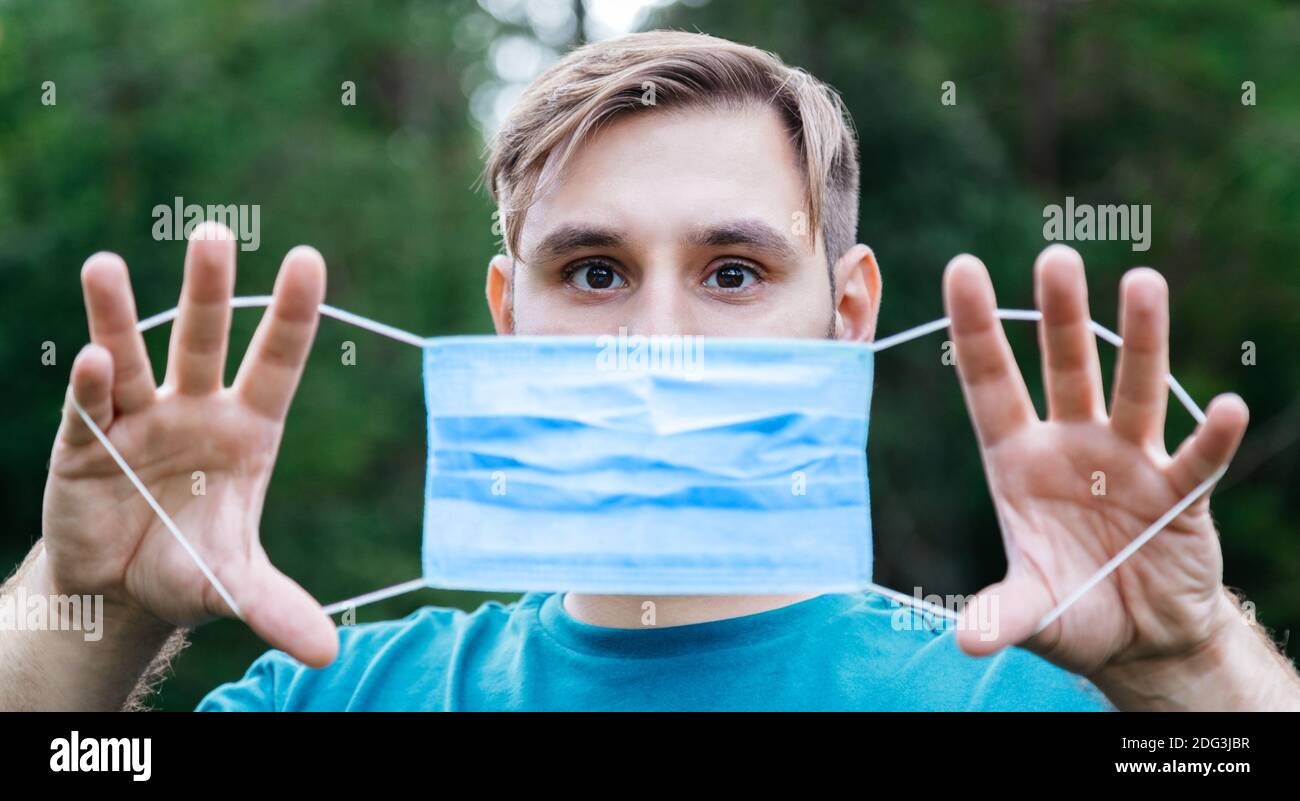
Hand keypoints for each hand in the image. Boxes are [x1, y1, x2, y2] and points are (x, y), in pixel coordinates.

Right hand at [41, 222, 337, 666]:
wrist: (121, 591)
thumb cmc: (190, 567)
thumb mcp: (234, 585)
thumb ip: (275, 607)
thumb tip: (327, 653)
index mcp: (247, 430)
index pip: (276, 362)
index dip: (292, 314)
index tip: (309, 258)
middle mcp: (194, 411)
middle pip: (203, 340)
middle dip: (208, 291)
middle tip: (214, 235)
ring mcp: (137, 420)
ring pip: (132, 357)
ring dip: (118, 314)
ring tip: (105, 264)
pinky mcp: (86, 444)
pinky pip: (88, 409)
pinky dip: (88, 387)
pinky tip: (90, 360)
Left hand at [943, 244, 1246, 677]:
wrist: (1138, 638)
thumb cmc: (1073, 610)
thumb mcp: (1032, 613)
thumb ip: (1001, 615)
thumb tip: (966, 640)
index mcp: (1018, 461)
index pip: (990, 382)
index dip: (976, 328)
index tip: (962, 266)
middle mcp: (1071, 446)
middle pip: (1065, 368)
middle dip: (1061, 316)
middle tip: (1057, 257)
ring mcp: (1128, 462)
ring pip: (1134, 389)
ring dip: (1141, 340)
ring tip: (1143, 281)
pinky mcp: (1181, 493)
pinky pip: (1198, 458)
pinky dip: (1213, 436)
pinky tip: (1227, 407)